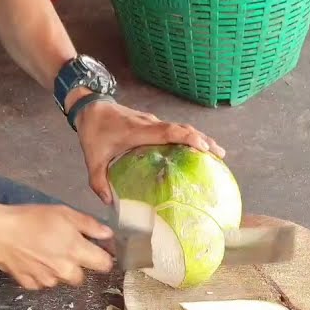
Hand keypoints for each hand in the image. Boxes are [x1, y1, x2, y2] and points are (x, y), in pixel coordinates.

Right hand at [0, 204, 114, 289]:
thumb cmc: (31, 219)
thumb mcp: (64, 213)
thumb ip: (89, 226)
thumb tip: (108, 235)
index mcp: (76, 251)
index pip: (104, 265)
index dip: (104, 257)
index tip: (98, 251)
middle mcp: (65, 270)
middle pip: (81, 277)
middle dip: (76, 266)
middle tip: (64, 249)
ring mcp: (47, 280)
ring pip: (61, 280)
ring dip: (57, 270)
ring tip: (44, 252)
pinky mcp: (31, 284)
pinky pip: (42, 282)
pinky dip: (40, 274)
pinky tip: (32, 259)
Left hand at [74, 99, 224, 203]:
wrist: (89, 107)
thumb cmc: (93, 131)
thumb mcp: (92, 160)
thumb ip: (98, 182)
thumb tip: (110, 202)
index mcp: (138, 131)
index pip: (168, 131)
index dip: (187, 137)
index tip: (204, 147)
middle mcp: (149, 124)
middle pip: (182, 128)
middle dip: (203, 139)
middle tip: (220, 155)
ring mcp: (152, 122)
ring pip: (180, 127)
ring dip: (199, 137)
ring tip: (216, 153)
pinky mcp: (152, 123)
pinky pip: (174, 129)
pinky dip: (188, 137)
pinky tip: (195, 150)